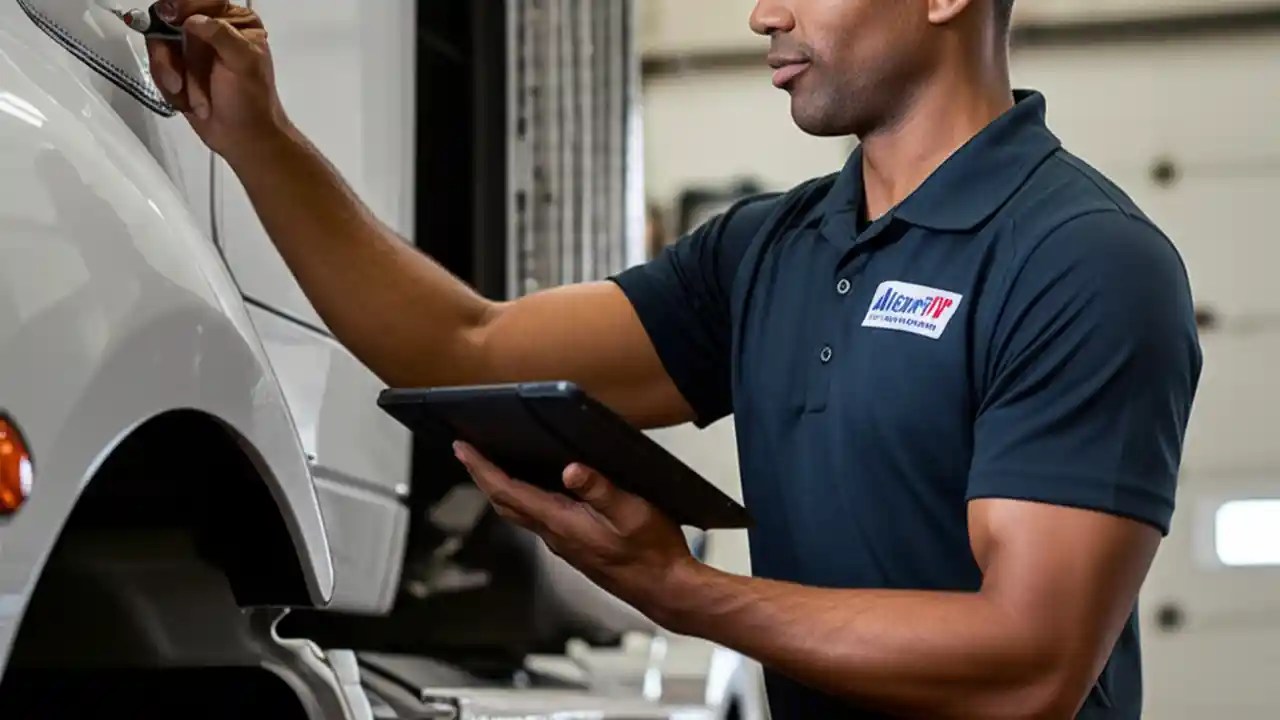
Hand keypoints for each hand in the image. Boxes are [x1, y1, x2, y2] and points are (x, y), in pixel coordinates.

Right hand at [146, 1, 289, 160]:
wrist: (244, 139)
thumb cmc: (251, 100)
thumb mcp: (244, 62)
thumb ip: (220, 34)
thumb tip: (192, 19)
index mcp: (235, 22)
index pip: (202, 0)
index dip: (182, 5)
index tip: (168, 16)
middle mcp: (211, 30)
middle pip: (171, 20)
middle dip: (171, 52)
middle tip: (175, 76)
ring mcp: (192, 50)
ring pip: (160, 44)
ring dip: (171, 72)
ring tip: (185, 93)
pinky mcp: (178, 70)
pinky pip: (158, 66)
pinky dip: (168, 84)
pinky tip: (186, 99)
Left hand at [453, 442, 697, 621]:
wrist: (664, 589)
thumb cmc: (652, 552)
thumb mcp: (632, 513)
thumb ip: (601, 490)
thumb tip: (571, 470)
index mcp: (561, 523)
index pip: (508, 492)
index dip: (481, 469)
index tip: (462, 448)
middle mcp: (555, 535)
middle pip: (505, 503)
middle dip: (482, 476)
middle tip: (466, 452)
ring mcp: (563, 543)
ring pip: (519, 513)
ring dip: (500, 488)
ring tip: (492, 464)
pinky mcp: (575, 546)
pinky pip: (537, 519)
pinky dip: (523, 498)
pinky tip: (534, 488)